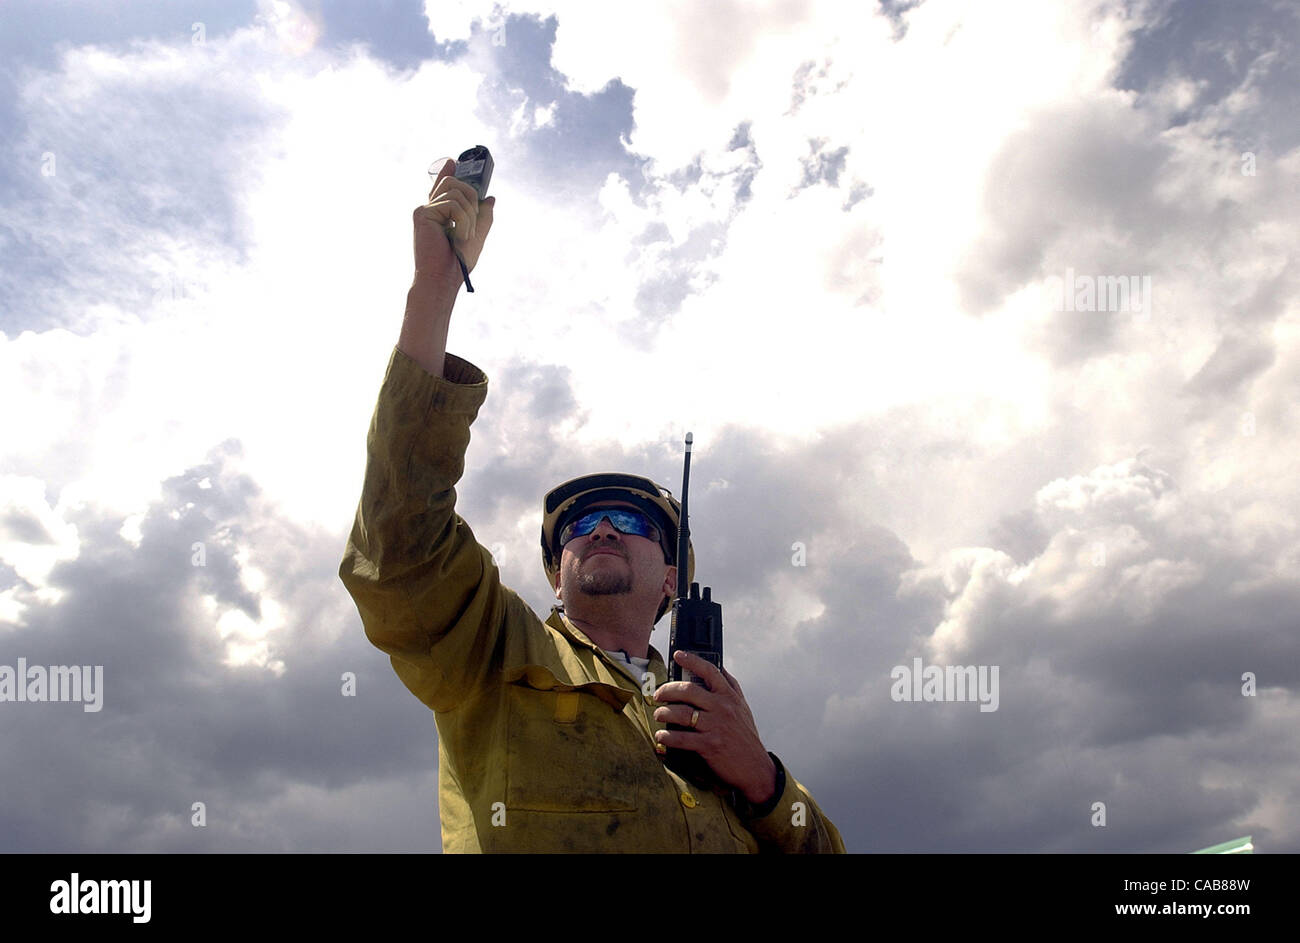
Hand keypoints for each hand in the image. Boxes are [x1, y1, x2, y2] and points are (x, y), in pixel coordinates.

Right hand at [412, 158, 495, 286]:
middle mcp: (431, 209)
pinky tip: (459, 236)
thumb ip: (483, 216)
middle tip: (473, 222)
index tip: (452, 160)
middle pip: (454, 183)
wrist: (443, 278)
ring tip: (465, 235)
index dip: (447, 171)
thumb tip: (490, 198)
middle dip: (472, 197)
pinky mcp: (422, 213)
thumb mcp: (477, 236)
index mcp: (441, 214)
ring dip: (469, 214)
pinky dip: (463, 220)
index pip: (443, 187)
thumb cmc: (457, 263)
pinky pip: (452, 203)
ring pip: (456, 192)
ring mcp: (425, 210)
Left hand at [653, 651, 777, 804]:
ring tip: (658, 715)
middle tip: (658, 694)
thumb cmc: (746, 737)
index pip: (710, 671)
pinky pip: (682, 738)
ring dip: (664, 713)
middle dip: (668, 690)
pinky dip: (667, 737)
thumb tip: (721, 669)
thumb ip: (732, 688)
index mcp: (730, 697)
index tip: (678, 655)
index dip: (692, 660)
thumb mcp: (743, 708)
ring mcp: (716, 726)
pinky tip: (661, 736)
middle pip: (689, 690)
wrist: (756, 768)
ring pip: (681, 713)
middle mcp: (723, 708)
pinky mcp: (709, 745)